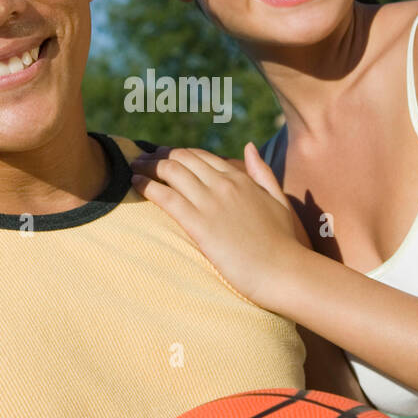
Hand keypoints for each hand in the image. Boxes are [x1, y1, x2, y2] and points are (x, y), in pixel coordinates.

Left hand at [130, 143, 305, 304]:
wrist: (283, 271)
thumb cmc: (284, 243)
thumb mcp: (278, 200)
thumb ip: (262, 172)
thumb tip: (248, 146)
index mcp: (240, 179)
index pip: (201, 157)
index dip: (179, 154)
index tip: (163, 156)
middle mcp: (223, 184)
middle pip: (182, 159)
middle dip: (159, 156)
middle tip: (142, 159)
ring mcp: (211, 202)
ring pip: (171, 171)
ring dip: (147, 166)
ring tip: (133, 168)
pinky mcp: (199, 224)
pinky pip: (166, 197)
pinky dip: (147, 185)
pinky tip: (134, 182)